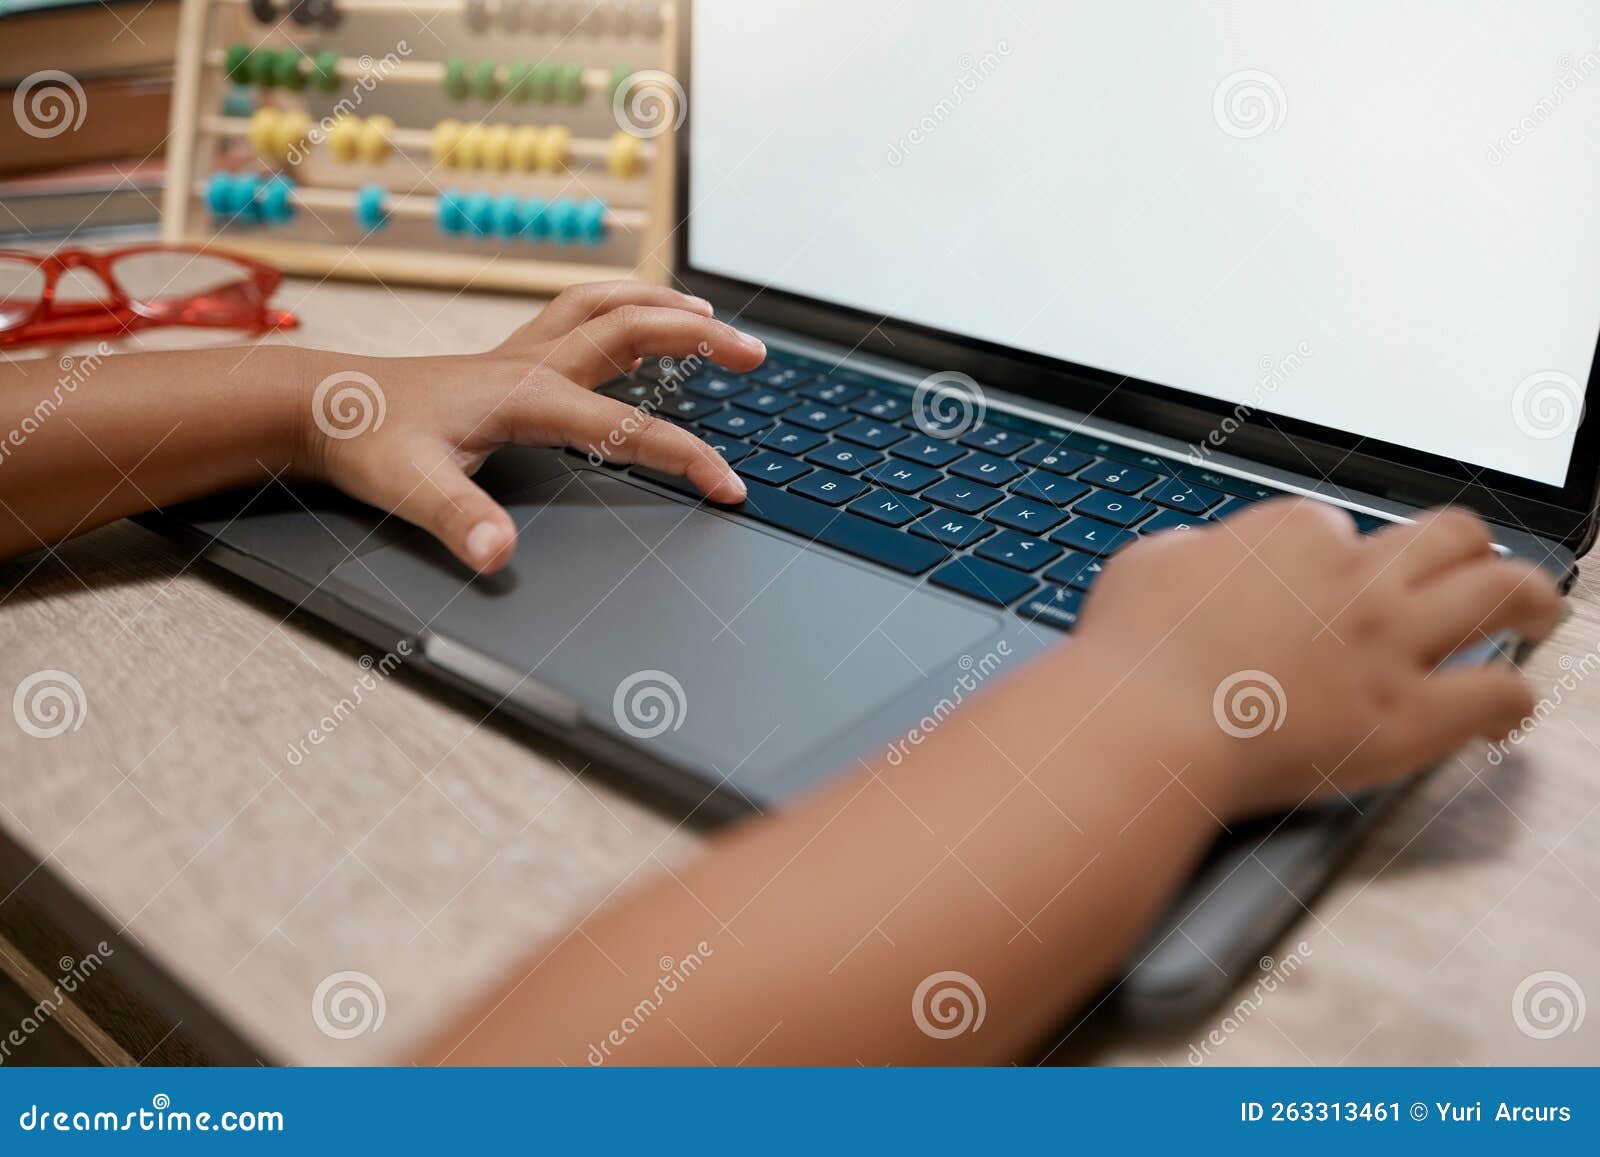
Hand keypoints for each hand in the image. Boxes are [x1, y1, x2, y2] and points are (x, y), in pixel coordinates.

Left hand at [293, 281, 765, 572]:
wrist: (321, 401)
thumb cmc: (366, 441)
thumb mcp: (408, 488)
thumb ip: (459, 519)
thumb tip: (499, 556)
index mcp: (529, 396)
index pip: (630, 427)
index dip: (688, 459)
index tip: (731, 488)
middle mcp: (534, 363)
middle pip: (637, 329)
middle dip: (704, 338)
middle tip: (756, 354)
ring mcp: (522, 353)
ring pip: (610, 307)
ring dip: (664, 303)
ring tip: (709, 312)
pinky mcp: (508, 356)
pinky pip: (580, 314)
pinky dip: (621, 306)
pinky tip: (632, 320)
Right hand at [1072, 500, 1560, 816]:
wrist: (1146, 725)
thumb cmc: (1130, 653)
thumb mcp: (1144, 565)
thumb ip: (1189, 551)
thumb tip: (1202, 556)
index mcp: (1291, 535)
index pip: (1338, 527)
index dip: (1336, 554)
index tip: (1331, 580)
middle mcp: (1356, 576)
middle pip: (1447, 534)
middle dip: (1465, 546)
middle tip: (1472, 565)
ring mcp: (1390, 643)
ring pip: (1501, 591)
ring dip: (1530, 596)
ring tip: (1538, 610)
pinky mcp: (1408, 716)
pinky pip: (1496, 694)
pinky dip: (1512, 698)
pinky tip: (1508, 710)